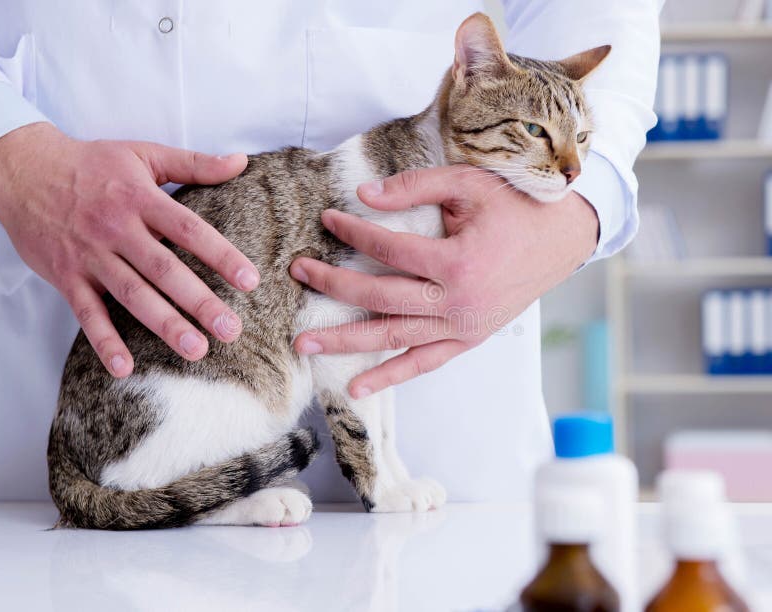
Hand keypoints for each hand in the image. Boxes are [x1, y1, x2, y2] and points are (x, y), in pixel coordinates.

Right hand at [0, 122, 257, 376]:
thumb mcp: (144, 153)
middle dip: (199, 302)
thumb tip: (242, 161)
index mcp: (141, 199)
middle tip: (231, 330)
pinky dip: (104, 341)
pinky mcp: (66, 276)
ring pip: (132, 295)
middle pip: (164, 270)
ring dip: (164, 325)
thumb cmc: (92, 164)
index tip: (250, 281)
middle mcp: (117, 229)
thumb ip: (195, 163)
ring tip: (197, 350)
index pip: (189, 230)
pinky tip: (125, 367)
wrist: (23, 170)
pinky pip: (87, 313)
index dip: (221, 255)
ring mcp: (90, 255)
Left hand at [289, 165, 598, 397]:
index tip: (327, 218)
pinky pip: (423, 364)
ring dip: (346, 342)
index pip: (387, 250)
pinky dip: (390, 376)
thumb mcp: (469, 185)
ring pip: (393, 338)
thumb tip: (363, 195)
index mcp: (457, 262)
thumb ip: (415, 187)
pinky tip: (357, 388)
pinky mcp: (468, 341)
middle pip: (379, 298)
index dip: (353, 231)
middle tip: (298, 275)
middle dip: (333, 286)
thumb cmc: (517, 208)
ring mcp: (462, 328)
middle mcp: (456, 304)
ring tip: (305, 346)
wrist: (563, 239)